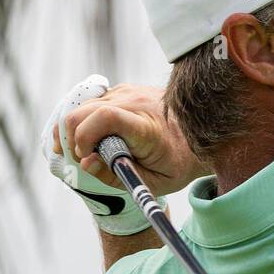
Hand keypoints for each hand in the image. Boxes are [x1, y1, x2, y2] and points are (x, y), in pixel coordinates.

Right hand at [60, 82, 209, 194]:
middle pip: (83, 112)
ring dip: (75, 130)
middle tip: (83, 158)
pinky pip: (91, 103)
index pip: (106, 118)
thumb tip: (85, 163)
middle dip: (72, 139)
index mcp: (147, 127)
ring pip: (82, 106)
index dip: (84, 137)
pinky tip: (90, 137)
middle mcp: (136, 103)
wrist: (200, 135)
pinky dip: (84, 120)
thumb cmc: (178, 163)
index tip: (85, 157)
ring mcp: (128, 92)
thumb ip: (117, 176)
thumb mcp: (154, 182)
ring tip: (86, 151)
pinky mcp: (122, 90)